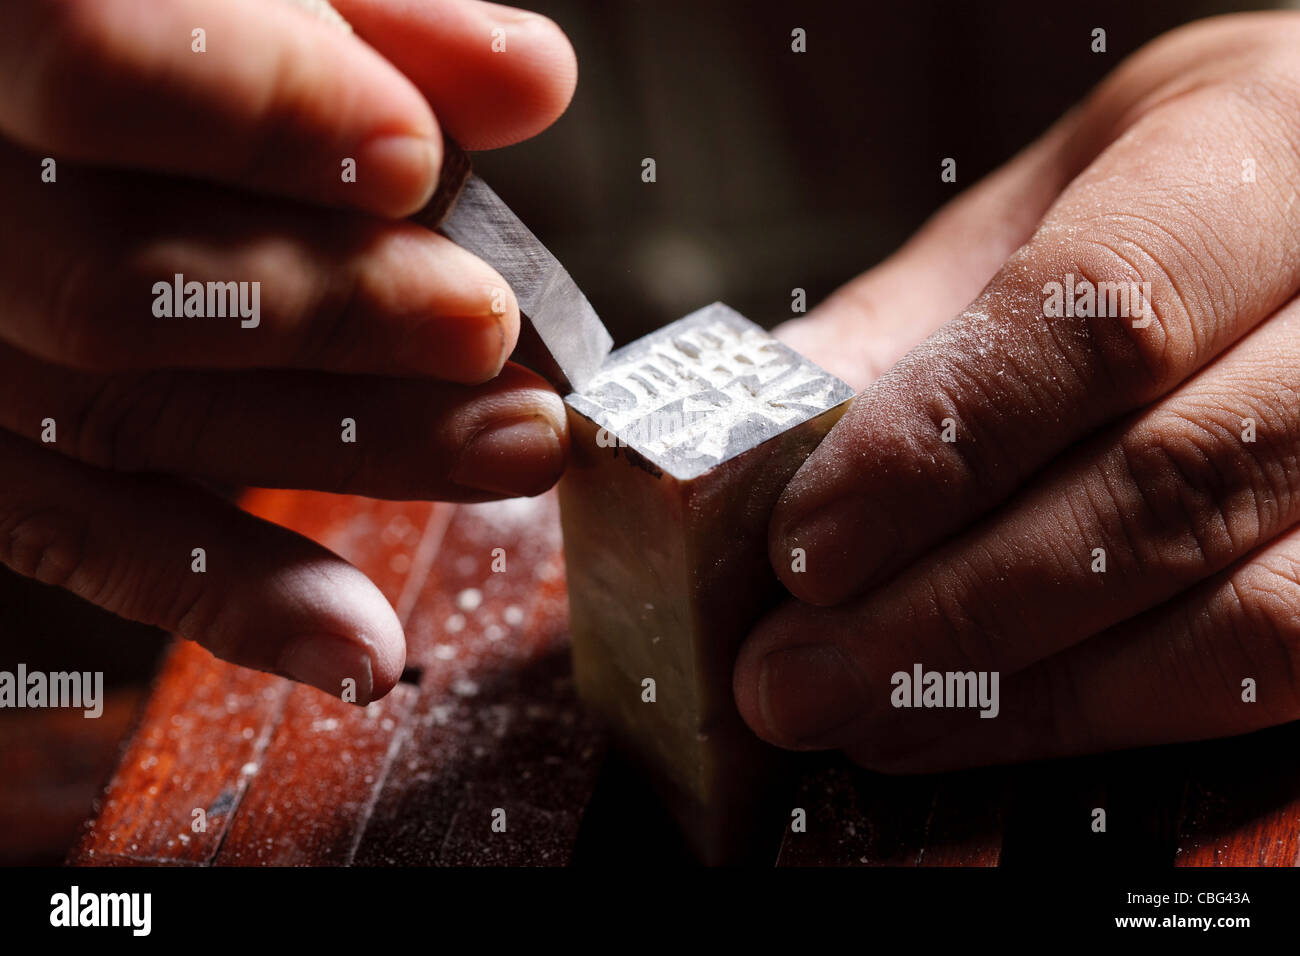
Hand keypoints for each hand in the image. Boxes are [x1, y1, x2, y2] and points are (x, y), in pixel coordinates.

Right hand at [0, 0, 575, 702]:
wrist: (27, 104)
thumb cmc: (128, 29)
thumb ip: (360, 10)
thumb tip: (526, 77)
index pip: (87, 53)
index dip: (266, 109)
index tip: (416, 158)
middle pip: (115, 282)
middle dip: (335, 310)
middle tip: (489, 328)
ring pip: (118, 418)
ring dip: (344, 447)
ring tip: (512, 444)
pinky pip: (81, 537)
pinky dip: (232, 595)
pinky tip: (363, 647)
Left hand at [735, 12, 1299, 768]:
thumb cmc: (1168, 202)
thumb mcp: (1040, 208)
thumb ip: (909, 324)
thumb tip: (754, 453)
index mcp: (1253, 152)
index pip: (1098, 313)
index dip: (937, 448)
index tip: (806, 551)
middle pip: (1168, 480)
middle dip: (954, 606)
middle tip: (797, 677)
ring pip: (1252, 608)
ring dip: (1031, 692)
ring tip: (870, 719)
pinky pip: (1288, 668)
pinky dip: (1118, 712)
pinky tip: (988, 720)